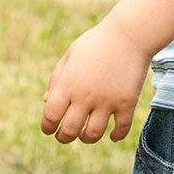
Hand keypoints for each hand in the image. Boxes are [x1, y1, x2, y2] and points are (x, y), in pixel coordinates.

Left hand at [40, 17, 150, 143]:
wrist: (128, 34)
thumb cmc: (95, 43)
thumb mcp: (70, 55)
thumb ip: (56, 79)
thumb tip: (46, 102)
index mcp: (68, 83)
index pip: (50, 115)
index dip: (46, 127)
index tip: (49, 129)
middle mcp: (86, 96)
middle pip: (70, 131)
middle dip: (64, 138)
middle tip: (64, 135)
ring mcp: (107, 101)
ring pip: (93, 135)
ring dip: (86, 138)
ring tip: (84, 133)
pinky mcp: (126, 103)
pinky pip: (121, 129)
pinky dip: (116, 136)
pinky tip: (111, 135)